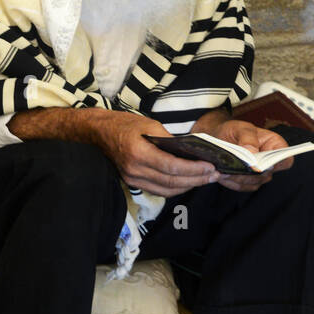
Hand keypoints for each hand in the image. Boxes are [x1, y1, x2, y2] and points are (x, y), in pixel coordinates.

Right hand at [95, 112, 216, 197]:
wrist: (97, 133)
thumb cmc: (123, 124)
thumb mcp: (149, 124)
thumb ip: (169, 139)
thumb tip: (190, 151)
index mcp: (138, 153)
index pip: (171, 167)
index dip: (193, 169)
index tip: (211, 167)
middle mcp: (135, 170)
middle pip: (172, 182)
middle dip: (197, 180)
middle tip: (216, 175)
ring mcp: (133, 179)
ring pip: (167, 190)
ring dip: (189, 186)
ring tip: (206, 179)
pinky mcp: (132, 183)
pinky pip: (158, 190)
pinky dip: (176, 189)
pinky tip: (188, 182)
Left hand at [208, 120, 290, 191]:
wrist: (217, 137)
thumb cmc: (233, 130)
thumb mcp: (240, 128)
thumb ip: (248, 138)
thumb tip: (253, 153)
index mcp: (275, 146)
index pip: (285, 160)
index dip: (277, 164)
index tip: (262, 163)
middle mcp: (270, 161)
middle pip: (267, 174)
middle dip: (251, 172)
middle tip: (235, 168)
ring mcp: (259, 173)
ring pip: (254, 182)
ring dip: (239, 178)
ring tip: (224, 171)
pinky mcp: (247, 181)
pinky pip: (242, 186)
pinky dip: (232, 182)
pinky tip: (222, 175)